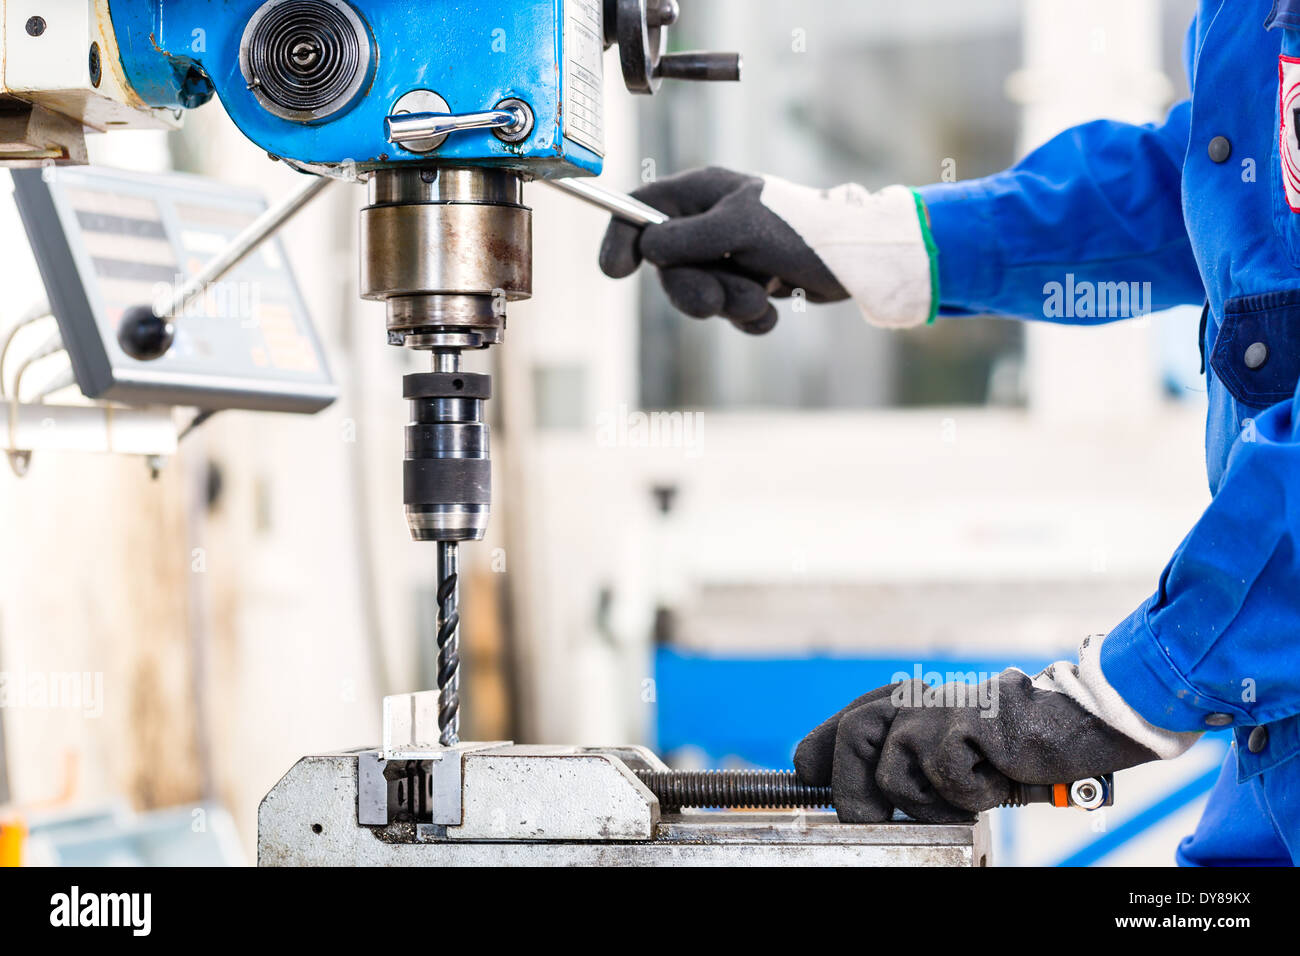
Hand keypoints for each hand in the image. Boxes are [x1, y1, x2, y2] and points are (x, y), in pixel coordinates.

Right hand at [598, 167, 848, 334]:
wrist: (857, 261)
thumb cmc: (801, 229)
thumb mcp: (739, 228)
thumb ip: (688, 237)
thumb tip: (649, 246)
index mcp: (703, 194)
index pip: (643, 208)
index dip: (622, 236)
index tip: (614, 272)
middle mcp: (711, 223)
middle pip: (667, 266)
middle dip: (691, 290)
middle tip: (716, 303)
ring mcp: (730, 255)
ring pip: (699, 294)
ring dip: (729, 304)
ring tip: (761, 297)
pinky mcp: (751, 284)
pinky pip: (730, 313)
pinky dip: (750, 318)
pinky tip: (775, 306)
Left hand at [794, 644, 1197, 822]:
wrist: (1063, 728)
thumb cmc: (1000, 748)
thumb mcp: (938, 751)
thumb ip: (896, 761)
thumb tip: (853, 796)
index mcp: (898, 704)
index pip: (838, 727)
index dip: (818, 755)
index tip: (805, 776)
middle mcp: (910, 701)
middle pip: (851, 741)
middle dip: (854, 791)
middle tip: (874, 817)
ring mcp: (936, 710)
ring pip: (892, 771)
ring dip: (923, 799)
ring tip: (960, 794)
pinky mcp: (967, 725)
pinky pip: (944, 779)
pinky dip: (966, 794)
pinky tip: (990, 780)